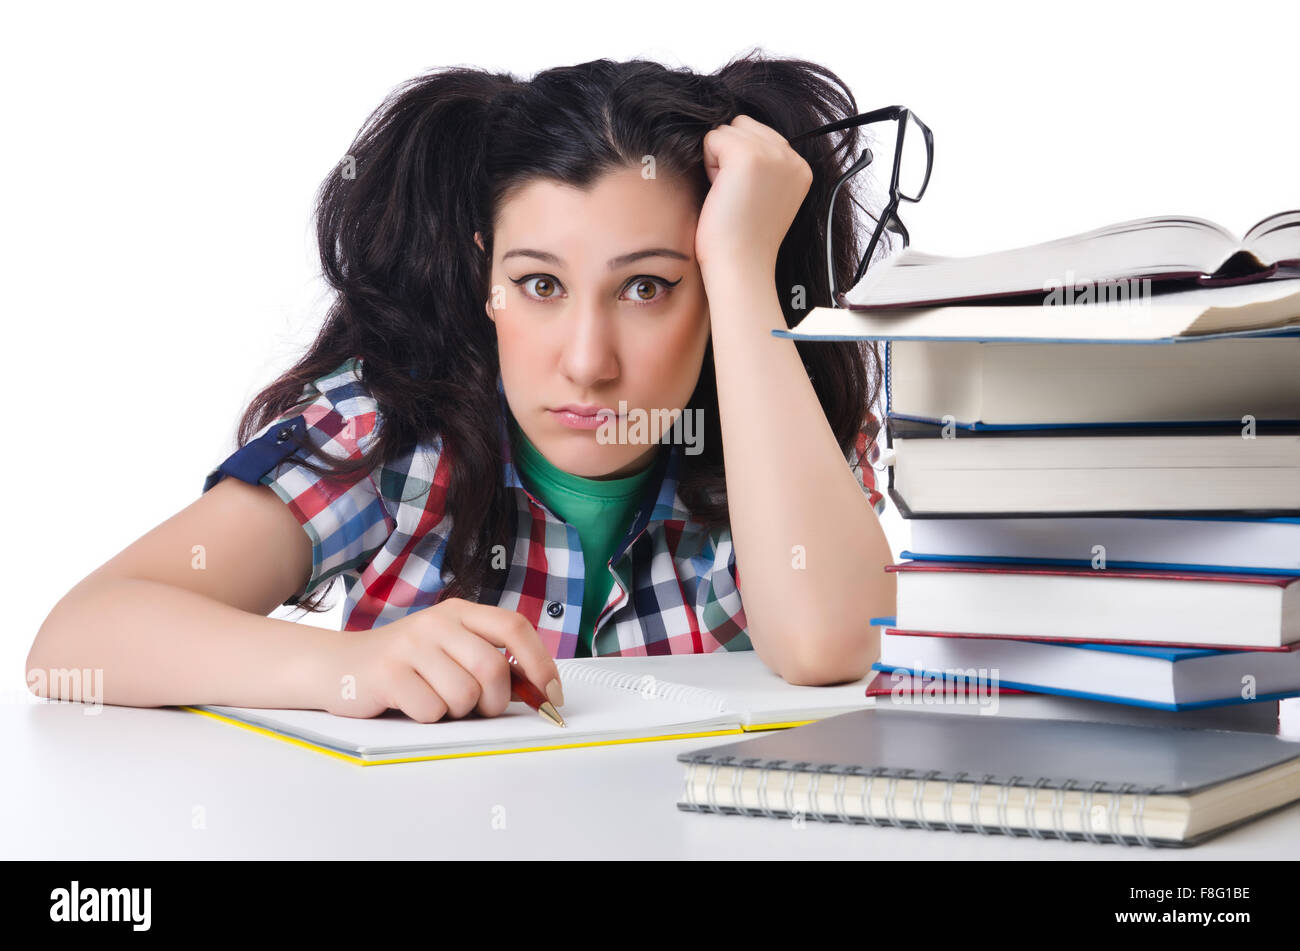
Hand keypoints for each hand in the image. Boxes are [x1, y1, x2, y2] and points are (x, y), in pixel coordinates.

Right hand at [314, 598, 563, 721]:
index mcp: (460, 611)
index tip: (551, 694)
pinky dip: (428, 718)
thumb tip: (539, 690)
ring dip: (457, 712)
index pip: (515, 628)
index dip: (540, 663)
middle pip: (493, 669)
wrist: (339, 666)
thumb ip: (491, 661)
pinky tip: (410, 703)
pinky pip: (431, 711)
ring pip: (464, 696)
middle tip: (479, 709)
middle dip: (495, 702)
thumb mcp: (450, 650)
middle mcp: (437, 621)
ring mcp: (411, 645)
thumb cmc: (406, 665)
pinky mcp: (388, 673)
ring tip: (436, 700)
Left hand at [694, 114, 812, 279]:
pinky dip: (708, 163)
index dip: (743, 164)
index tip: (748, 197)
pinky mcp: (747, 155)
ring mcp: (772, 153)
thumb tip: (736, 135)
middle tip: (736, 195)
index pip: (761, 135)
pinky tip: (721, 191)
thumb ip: (765, 167)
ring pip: (727, 130)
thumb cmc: (743, 238)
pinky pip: (712, 138)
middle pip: (744, 126)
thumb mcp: (768, 196)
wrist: (741, 263)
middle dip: (730, 156)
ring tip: (730, 194)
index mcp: (800, 167)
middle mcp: (791, 156)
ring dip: (719, 160)